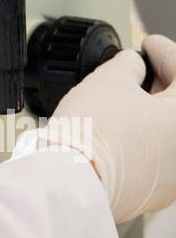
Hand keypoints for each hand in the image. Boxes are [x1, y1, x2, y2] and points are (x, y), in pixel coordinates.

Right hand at [45, 34, 175, 223]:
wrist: (72, 180)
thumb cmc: (93, 134)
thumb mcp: (109, 79)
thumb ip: (128, 64)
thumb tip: (132, 65)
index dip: (162, 51)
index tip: (148, 45)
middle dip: (160, 81)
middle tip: (138, 69)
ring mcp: (174, 176)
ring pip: (167, 132)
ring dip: (151, 111)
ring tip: (125, 99)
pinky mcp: (154, 192)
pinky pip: (155, 156)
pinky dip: (142, 138)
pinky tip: (120, 128)